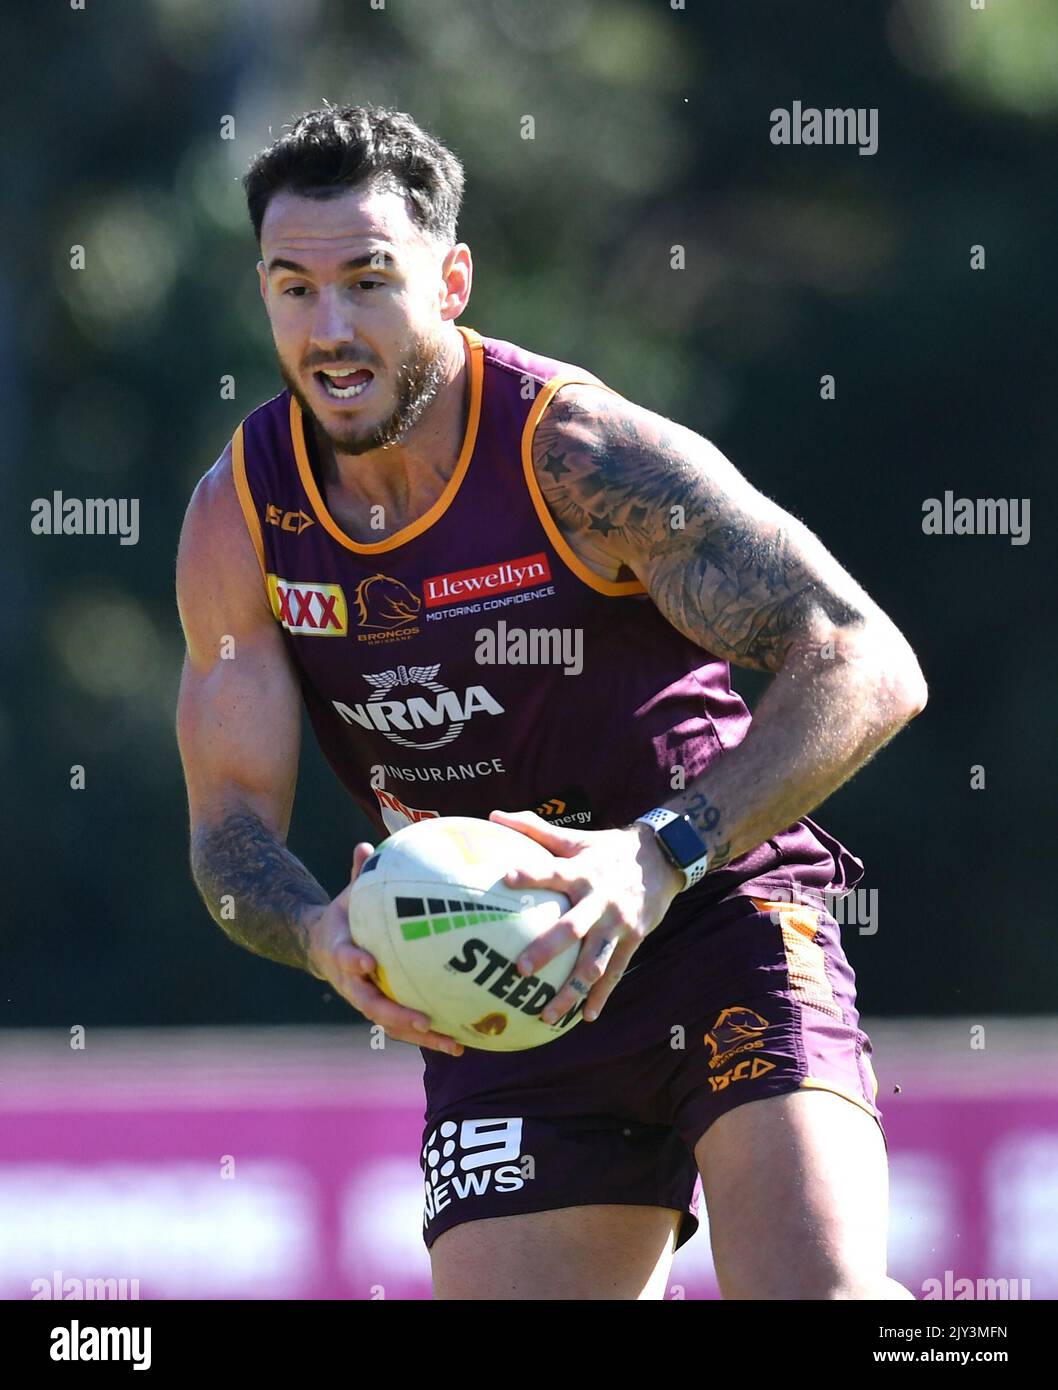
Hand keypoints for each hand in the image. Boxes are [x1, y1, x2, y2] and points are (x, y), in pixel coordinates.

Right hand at [306, 842, 463, 1056]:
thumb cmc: (344, 915)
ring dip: (420, 1037)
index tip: (369, 962)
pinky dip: (429, 1037)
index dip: (354, 962)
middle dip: (397, 1015)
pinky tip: (462, 1042)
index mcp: (339, 951)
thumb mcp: (348, 894)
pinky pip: (404, 1027)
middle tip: (424, 1020)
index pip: (344, 957)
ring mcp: (365, 1000)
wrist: (320, 946)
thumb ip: (357, 874)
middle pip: (370, 1005)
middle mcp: (351, 982)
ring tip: (453, 1043)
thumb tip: (365, 845)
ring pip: (390, 1025)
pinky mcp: (380, 1010)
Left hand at [488, 808, 682, 1024]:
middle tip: (521, 969)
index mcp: (583, 872)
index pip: (554, 871)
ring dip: (572, 991)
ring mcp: (618, 924)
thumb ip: (535, 830)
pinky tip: (586, 1018)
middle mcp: (600, 900)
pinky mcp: (633, 939)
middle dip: (548, 949)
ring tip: (546, 1014)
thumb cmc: (607, 849)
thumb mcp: (575, 838)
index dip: (533, 874)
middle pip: (573, 929)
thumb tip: (494, 814)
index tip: (507, 878)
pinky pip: (615, 973)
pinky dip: (601, 996)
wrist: (663, 858)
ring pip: (594, 963)